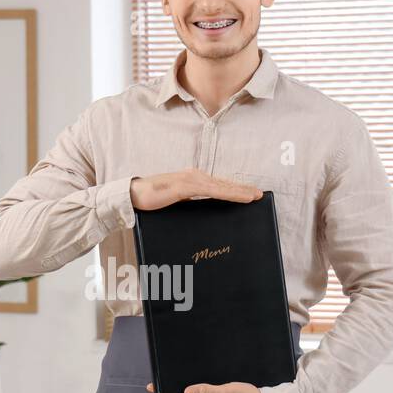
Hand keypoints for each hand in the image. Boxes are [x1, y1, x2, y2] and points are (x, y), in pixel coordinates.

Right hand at [129, 168, 261, 211]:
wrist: (132, 196)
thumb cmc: (151, 201)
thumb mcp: (175, 204)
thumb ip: (187, 205)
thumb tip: (199, 215)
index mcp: (192, 180)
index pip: (218, 185)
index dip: (234, 189)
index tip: (250, 194)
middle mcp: (194, 176)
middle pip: (224, 184)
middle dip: (242, 189)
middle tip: (260, 195)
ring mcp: (191, 180)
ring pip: (222, 186)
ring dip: (240, 191)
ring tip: (255, 196)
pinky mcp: (186, 186)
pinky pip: (213, 191)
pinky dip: (229, 193)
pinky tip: (240, 198)